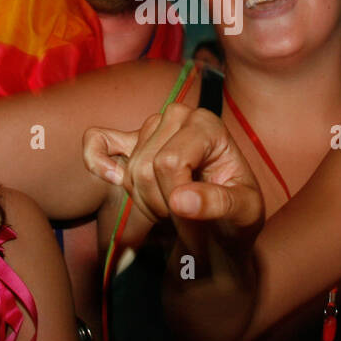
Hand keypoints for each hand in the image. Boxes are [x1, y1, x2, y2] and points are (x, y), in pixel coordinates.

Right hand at [83, 103, 263, 241]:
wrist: (223, 223)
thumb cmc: (237, 214)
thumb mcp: (244, 212)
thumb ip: (218, 203)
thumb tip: (180, 200)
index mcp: (207, 125)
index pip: (170, 162)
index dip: (176, 198)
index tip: (196, 214)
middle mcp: (178, 116)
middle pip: (146, 168)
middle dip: (160, 205)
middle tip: (184, 216)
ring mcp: (152, 126)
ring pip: (128, 172)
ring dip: (145, 203)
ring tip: (171, 210)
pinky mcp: (130, 141)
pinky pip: (97, 141)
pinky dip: (97, 162)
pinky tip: (113, 179)